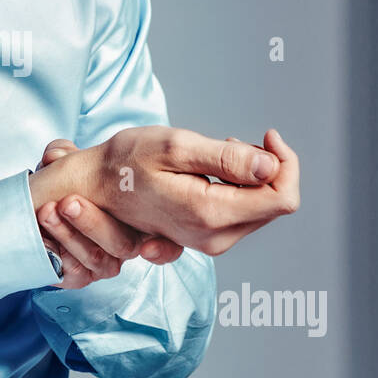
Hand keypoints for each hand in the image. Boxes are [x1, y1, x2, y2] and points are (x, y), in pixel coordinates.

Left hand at [34, 139, 183, 289]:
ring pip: (97, 258)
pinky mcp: (80, 275)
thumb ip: (66, 155)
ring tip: (46, 212)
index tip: (148, 248)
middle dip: (93, 224)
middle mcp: (127, 242)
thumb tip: (57, 155)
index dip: (163, 250)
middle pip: (124, 244)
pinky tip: (45, 242)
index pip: (167, 241)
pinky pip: (74, 274)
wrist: (41, 205)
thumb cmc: (66, 183)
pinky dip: (58, 256)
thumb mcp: (67, 162)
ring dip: (69, 234)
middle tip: (68, 203)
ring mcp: (105, 261)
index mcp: (138, 217)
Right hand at [92, 126, 299, 255]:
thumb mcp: (174, 146)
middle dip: (267, 168)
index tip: (266, 136)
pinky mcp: (203, 238)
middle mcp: (214, 237)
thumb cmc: (125, 162)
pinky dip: (236, 187)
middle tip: (231, 141)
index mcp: (210, 214)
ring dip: (249, 176)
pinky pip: (241, 213)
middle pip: (275, 204)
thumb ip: (226, 158)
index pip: (283, 198)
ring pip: (260, 208)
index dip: (286, 162)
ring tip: (215, 153)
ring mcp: (208, 241)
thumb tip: (270, 166)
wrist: (91, 187)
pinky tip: (209, 171)